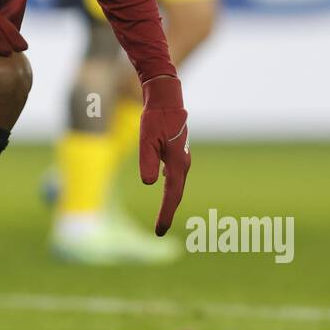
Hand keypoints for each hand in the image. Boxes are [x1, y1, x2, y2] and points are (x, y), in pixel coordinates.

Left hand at [139, 75, 190, 235]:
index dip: (165, 214)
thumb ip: (148, 162)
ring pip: (176, 185)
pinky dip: (171, 186)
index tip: (160, 231)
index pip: (171, 195)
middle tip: (160, 231)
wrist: (166, 98)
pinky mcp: (177, 151)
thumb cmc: (155, 118)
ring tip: (163, 216)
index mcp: (177, 163)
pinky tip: (165, 185)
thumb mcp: (146, 140)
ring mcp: (181, 157)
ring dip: (170, 200)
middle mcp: (182, 163)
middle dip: (168, 212)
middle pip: (176, 194)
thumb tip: (150, 184)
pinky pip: (175, 174)